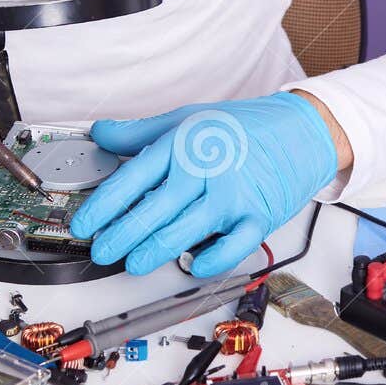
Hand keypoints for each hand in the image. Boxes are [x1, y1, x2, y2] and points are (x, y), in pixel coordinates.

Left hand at [69, 92, 339, 276]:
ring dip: (153, 252)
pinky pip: (231, 247)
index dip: (103, 205)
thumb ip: (141, 132)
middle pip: (154, 209)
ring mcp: (233, 196)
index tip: (83, 224)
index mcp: (184, 145)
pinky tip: (191, 266)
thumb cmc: (243, 127)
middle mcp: (206, 170)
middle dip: (121, 235)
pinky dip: (210, 260)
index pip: (133, 177)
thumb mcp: (188, 118)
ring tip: (132, 263)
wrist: (302, 131)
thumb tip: (102, 134)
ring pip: (185, 231)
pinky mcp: (257, 218)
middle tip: (101, 251)